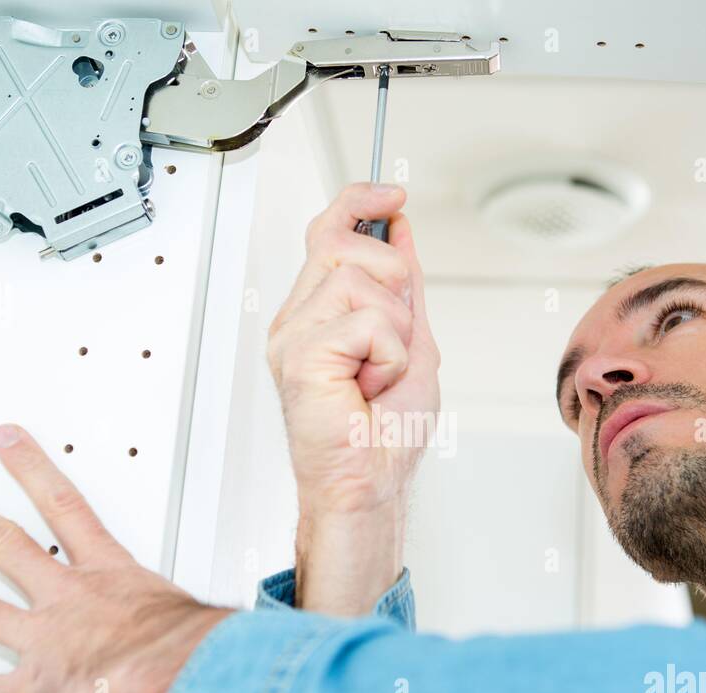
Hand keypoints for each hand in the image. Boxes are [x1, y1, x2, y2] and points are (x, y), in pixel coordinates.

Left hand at [0, 424, 229, 692]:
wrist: (184, 678)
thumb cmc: (198, 650)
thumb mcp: (192, 617)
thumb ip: (175, 618)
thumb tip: (194, 630)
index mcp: (111, 576)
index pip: (65, 508)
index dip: (32, 471)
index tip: (8, 444)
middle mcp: (70, 601)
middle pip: (6, 545)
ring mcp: (46, 642)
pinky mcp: (36, 689)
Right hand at [266, 183, 439, 613]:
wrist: (369, 485)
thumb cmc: (384, 433)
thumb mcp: (411, 340)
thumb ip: (403, 286)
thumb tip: (401, 228)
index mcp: (317, 313)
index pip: (327, 231)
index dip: (358, 202)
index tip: (394, 193)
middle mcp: (298, 319)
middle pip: (344, 242)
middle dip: (392, 282)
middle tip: (392, 339)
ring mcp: (294, 336)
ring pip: (360, 279)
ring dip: (394, 328)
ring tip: (379, 372)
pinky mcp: (300, 355)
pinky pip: (365, 320)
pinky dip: (388, 356)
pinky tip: (370, 386)